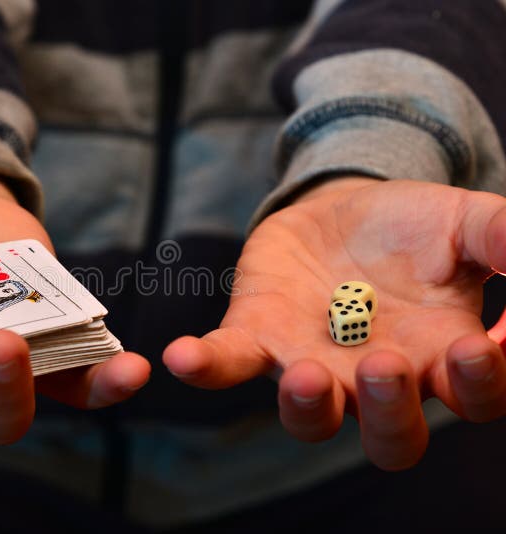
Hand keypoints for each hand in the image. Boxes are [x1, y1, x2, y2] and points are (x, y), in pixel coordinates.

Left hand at [163, 177, 505, 469]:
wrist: (344, 205)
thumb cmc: (412, 226)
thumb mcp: (470, 223)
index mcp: (441, 357)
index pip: (475, 397)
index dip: (482, 383)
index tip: (477, 342)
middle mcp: (377, 377)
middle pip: (391, 437)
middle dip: (390, 413)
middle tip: (386, 364)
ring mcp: (313, 362)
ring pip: (312, 418)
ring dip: (306, 405)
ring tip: (303, 373)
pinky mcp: (257, 335)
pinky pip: (228, 363)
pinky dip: (205, 365)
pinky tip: (180, 357)